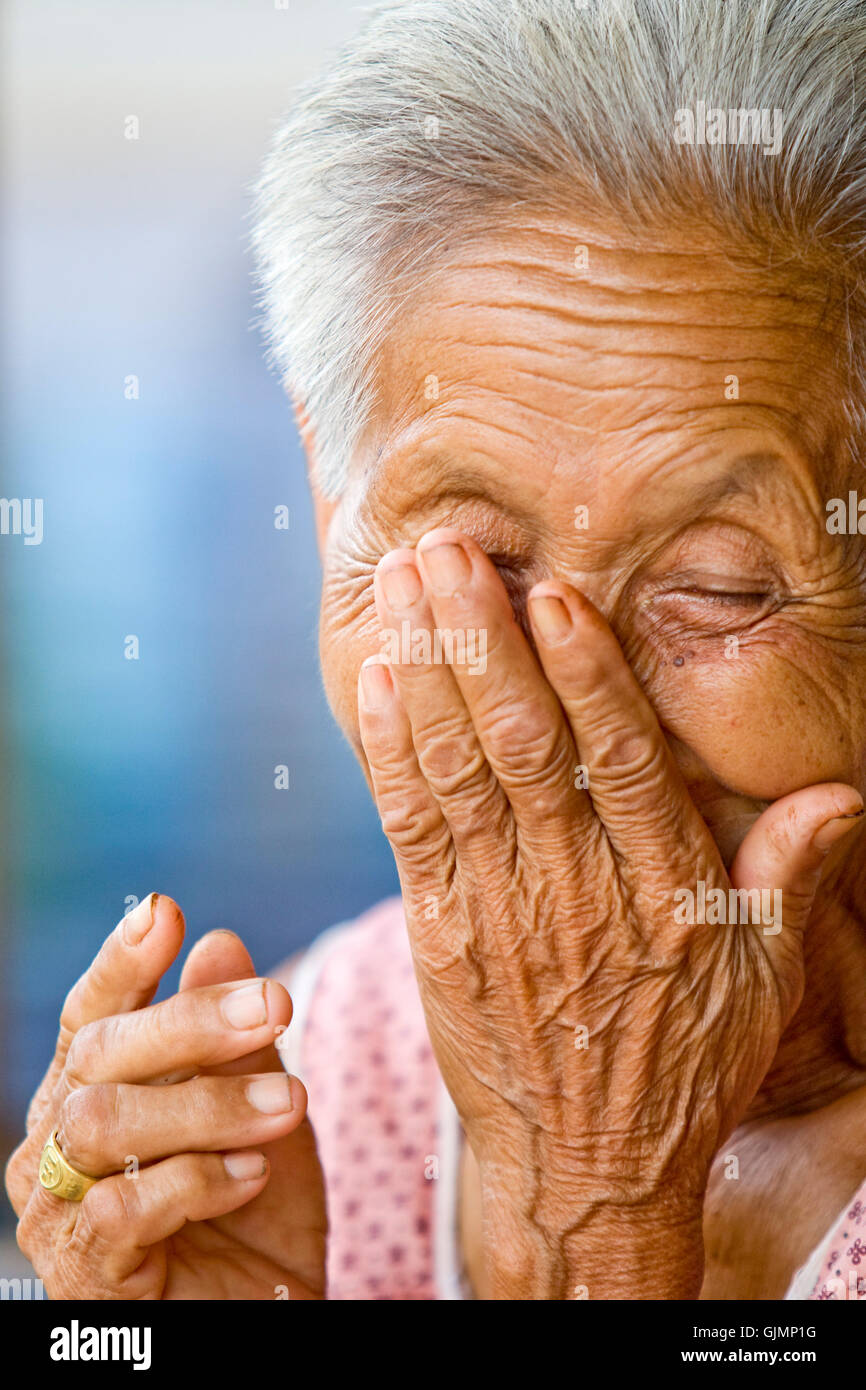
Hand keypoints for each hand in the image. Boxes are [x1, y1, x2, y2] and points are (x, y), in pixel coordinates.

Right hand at [5, 895, 326, 1299]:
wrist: (266, 1321)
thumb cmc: (254, 1216)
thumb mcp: (261, 1110)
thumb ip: (237, 1037)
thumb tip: (219, 938)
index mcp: (91, 1095)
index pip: (90, 1016)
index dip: (120, 962)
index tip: (165, 912)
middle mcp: (56, 1148)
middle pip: (97, 1055)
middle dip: (190, 1021)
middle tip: (278, 1003)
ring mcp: (59, 1215)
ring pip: (104, 1122)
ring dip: (209, 1105)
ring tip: (289, 1103)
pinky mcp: (86, 1277)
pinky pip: (121, 1207)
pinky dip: (196, 1181)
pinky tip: (252, 1177)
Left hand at [357, 527, 862, 1297]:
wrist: (584, 1167)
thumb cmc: (679, 1066)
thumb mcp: (760, 984)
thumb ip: (785, 880)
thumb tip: (839, 797)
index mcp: (658, 890)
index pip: (621, 762)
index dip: (587, 674)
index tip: (558, 594)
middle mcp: (572, 886)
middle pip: (521, 745)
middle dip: (481, 640)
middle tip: (449, 548)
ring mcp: (497, 906)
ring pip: (455, 769)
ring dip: (425, 669)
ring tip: (404, 582)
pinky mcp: (439, 929)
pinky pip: (408, 828)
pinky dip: (389, 751)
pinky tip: (375, 679)